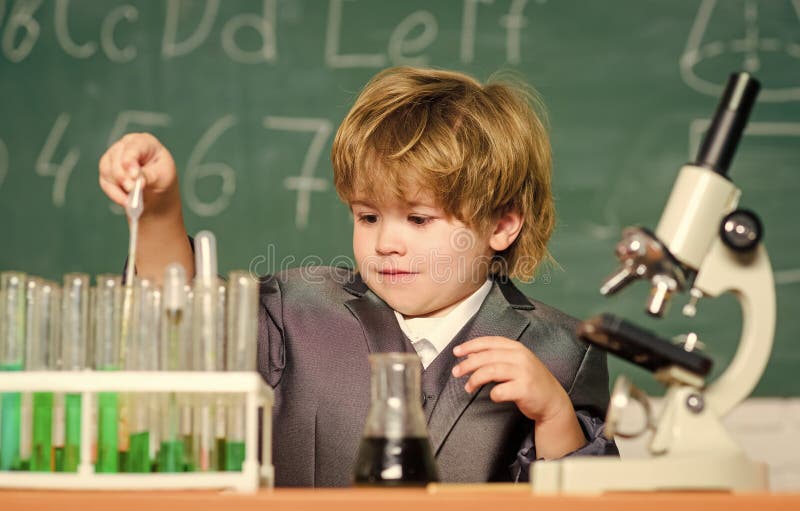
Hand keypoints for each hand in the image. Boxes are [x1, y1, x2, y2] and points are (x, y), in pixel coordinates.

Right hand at [98, 132, 179, 216]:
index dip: (130, 160)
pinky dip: (114, 194)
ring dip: (118, 186)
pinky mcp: (107, 171)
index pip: (134, 147)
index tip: (133, 175)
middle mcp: (126, 146)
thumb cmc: (162, 177)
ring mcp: (113, 157)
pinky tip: (125, 202)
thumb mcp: (163, 176)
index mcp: (144, 142)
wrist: (157, 191)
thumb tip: (136, 179)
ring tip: (131, 199)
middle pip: (116, 157)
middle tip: (132, 189)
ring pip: (107, 170)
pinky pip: (105, 182)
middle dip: (123, 175)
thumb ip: (149, 176)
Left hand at [452, 336, 586, 458]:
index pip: (489, 342)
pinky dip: (493, 394)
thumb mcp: (515, 364)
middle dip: (468, 364)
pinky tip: (494, 396)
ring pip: (491, 371)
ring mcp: (524, 372)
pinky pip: (500, 390)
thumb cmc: (531, 381)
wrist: (553, 400)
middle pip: (487, 356)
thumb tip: (470, 355)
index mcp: (516, 348)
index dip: (471, 345)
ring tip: (468, 387)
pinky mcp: (525, 389)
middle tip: (456, 372)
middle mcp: (520, 357)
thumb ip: (496, 357)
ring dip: (475, 379)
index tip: (456, 351)